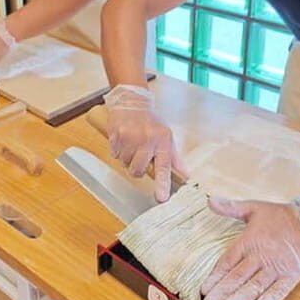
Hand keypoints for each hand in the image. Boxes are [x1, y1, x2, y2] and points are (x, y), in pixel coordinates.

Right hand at [103, 85, 186, 201]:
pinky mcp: (115, 135)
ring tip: (131, 145)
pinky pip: (114, 154)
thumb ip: (174, 158)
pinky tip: (123, 140)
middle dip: (136, 168)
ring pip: (124, 163)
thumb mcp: (166, 136)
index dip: (162, 183)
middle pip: (137, 170)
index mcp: (161, 140)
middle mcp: (146, 140)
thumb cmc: (151, 121)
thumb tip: (185, 175)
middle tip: (139, 157)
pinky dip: (118, 151)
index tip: (161, 198)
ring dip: (127, 159)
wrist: (132, 101)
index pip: (163, 166)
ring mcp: (129, 138)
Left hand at [200, 198, 299, 299]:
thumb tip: (210, 201)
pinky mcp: (292, 274)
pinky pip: (281, 289)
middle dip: (222, 291)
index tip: (204, 289)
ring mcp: (277, 266)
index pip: (228, 261)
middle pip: (238, 276)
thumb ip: (230, 207)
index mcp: (249, 241)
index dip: (215, 276)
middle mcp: (261, 255)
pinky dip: (272, 298)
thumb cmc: (280, 216)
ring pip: (256, 285)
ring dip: (242, 297)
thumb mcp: (253, 207)